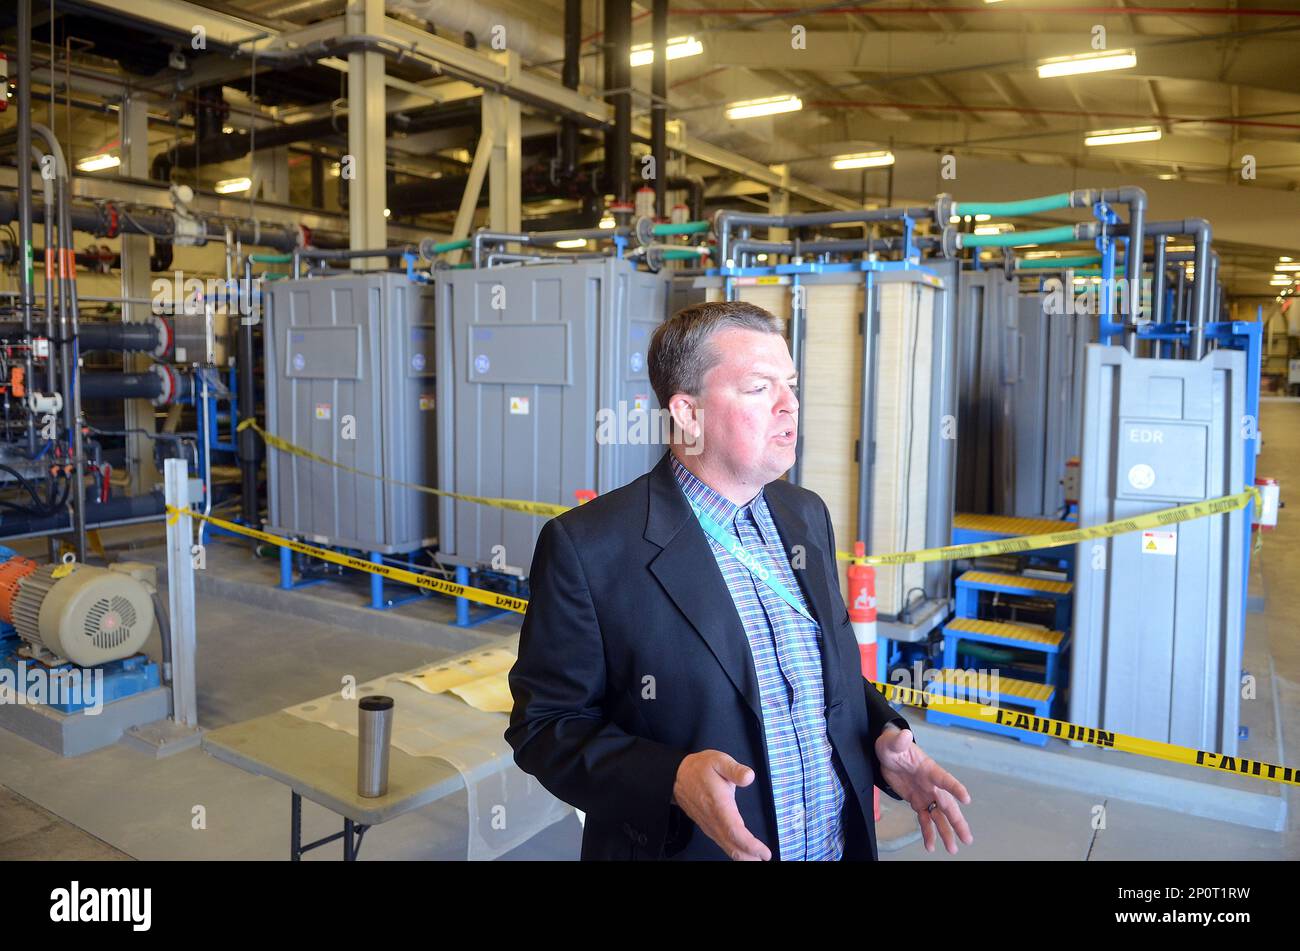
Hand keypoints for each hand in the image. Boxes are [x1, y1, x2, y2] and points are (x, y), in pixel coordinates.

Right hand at [672, 750, 771, 860]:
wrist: (677, 776)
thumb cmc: (701, 768)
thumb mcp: (719, 760)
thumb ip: (734, 769)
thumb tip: (749, 777)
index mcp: (719, 804)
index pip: (735, 831)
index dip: (750, 845)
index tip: (764, 852)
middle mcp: (713, 820)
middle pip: (732, 846)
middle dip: (749, 857)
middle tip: (765, 861)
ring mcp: (710, 825)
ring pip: (726, 847)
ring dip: (742, 856)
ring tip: (757, 861)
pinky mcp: (708, 827)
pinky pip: (722, 843)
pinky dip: (734, 851)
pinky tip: (743, 855)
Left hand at [876, 726, 973, 853]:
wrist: (887, 754)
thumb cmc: (893, 745)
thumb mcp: (892, 742)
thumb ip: (899, 741)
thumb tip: (905, 734)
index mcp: (929, 769)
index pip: (944, 779)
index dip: (955, 788)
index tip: (966, 799)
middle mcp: (932, 785)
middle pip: (947, 805)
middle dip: (957, 821)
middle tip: (967, 838)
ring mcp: (926, 795)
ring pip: (939, 816)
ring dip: (946, 832)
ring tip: (952, 849)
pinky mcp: (917, 802)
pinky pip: (925, 820)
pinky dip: (928, 833)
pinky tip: (931, 846)